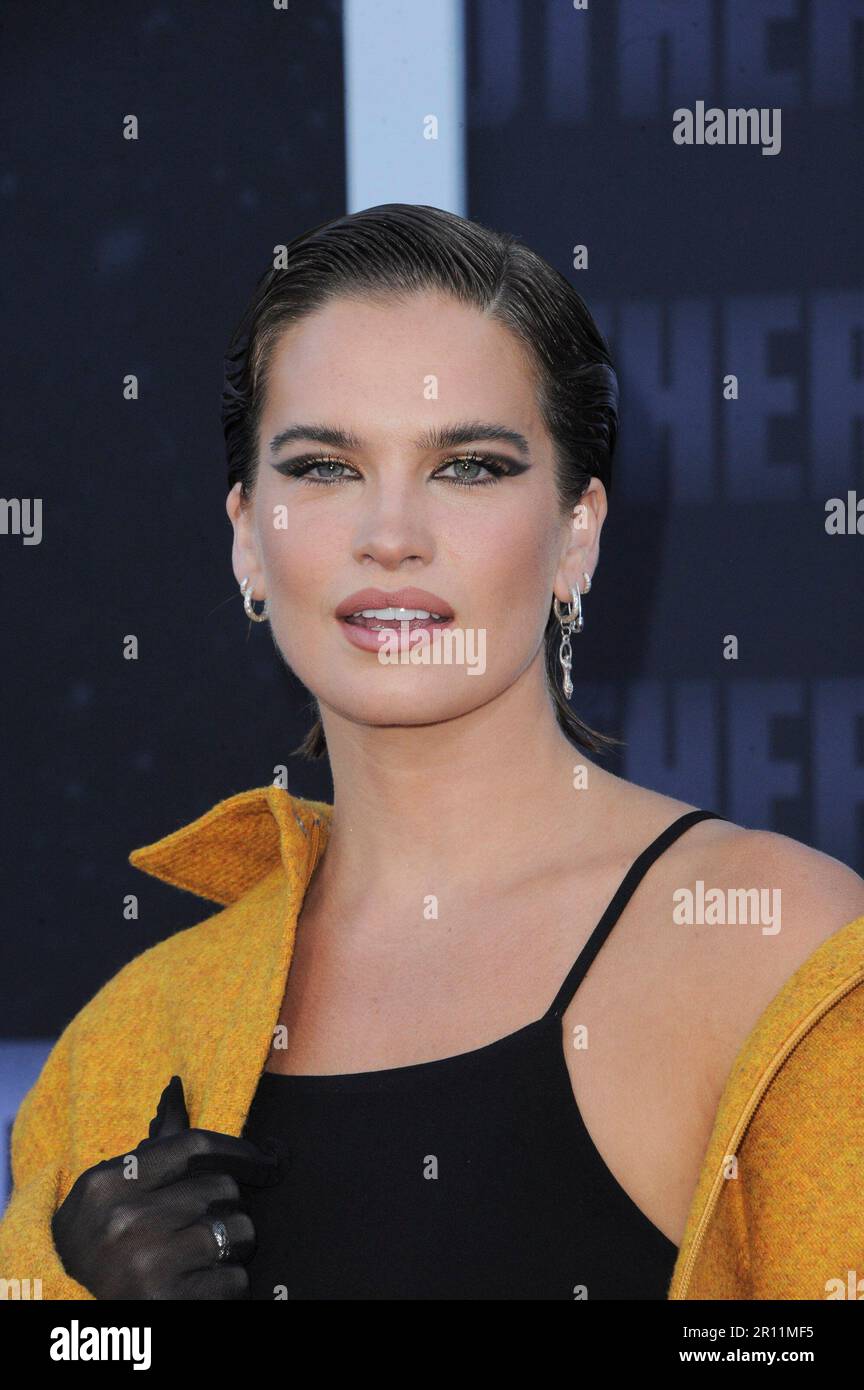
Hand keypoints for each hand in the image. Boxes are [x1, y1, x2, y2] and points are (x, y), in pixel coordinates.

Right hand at [51, 1074, 279, 1298]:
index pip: (194, 1146)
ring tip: (207, 1258)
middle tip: (208, 1226)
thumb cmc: (93, 1251)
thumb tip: (177, 1087)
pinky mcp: (170, 1302)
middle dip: (227, 1206)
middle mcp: (126, 1220)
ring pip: (237, 1230)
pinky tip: (203, 1288)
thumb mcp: (105, 1197)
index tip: (266, 1160)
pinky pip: (235, 1279)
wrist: (63, 1315)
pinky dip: (228, 1285)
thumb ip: (151, 1149)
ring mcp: (147, 1263)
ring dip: (234, 1245)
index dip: (239, 1150)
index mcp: (108, 1185)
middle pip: (222, 1187)